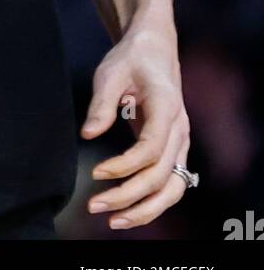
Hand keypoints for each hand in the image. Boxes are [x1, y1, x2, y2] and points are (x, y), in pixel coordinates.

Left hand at [81, 14, 190, 228]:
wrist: (154, 49)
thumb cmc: (131, 59)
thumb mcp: (110, 73)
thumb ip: (101, 104)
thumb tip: (87, 134)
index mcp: (166, 106)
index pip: (151, 149)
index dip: (124, 166)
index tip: (95, 172)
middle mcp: (180, 129)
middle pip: (162, 175)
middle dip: (128, 196)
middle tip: (93, 206)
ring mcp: (181, 142)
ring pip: (173, 188)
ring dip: (144, 209)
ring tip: (113, 221)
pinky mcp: (175, 150)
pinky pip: (171, 184)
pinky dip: (153, 203)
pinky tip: (127, 212)